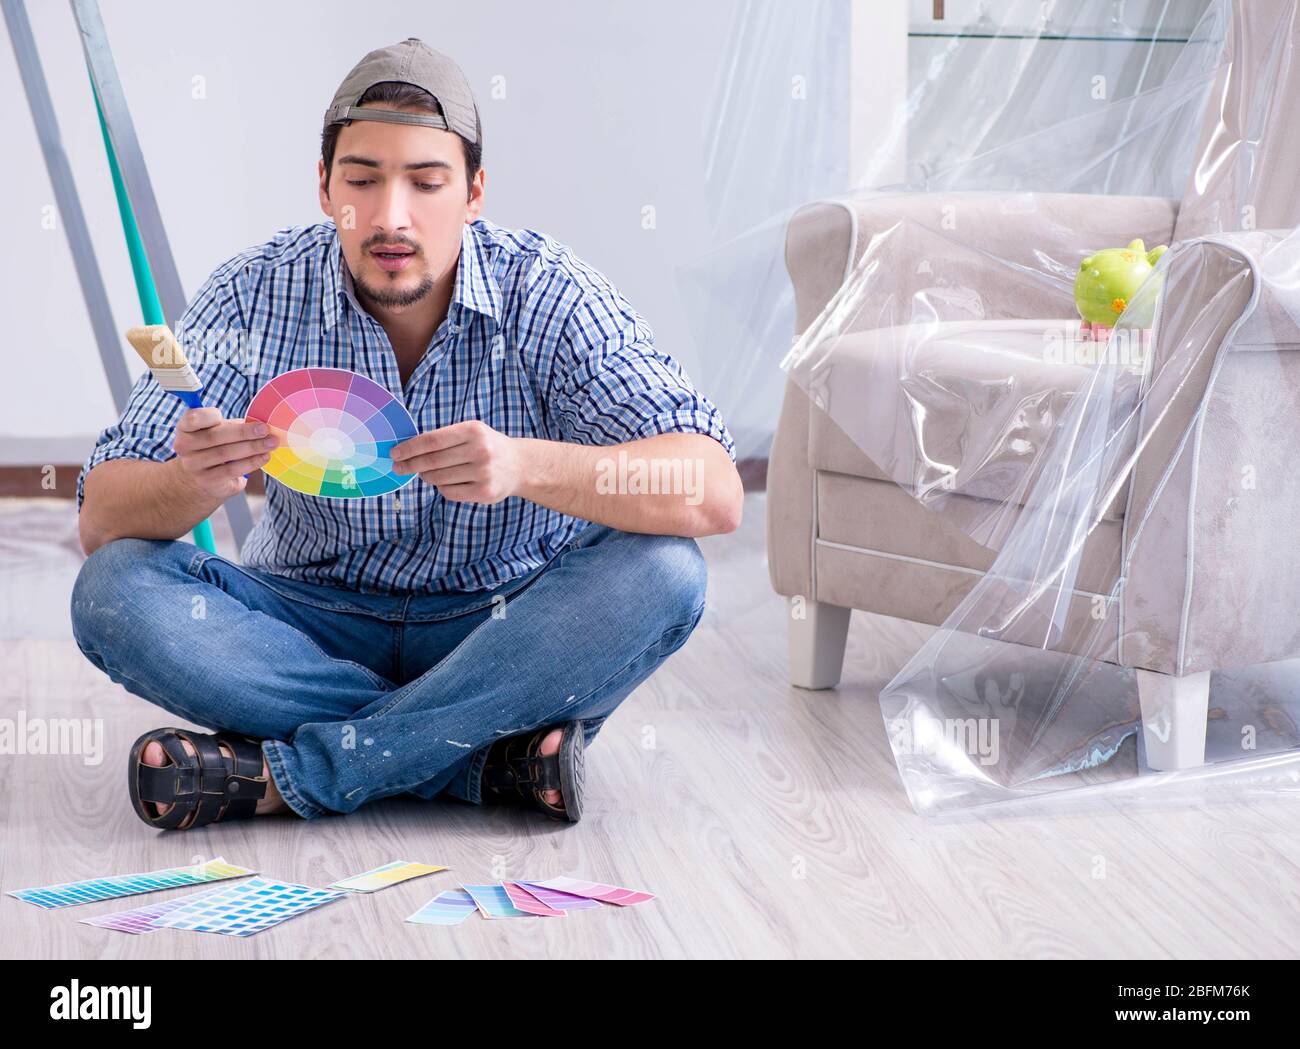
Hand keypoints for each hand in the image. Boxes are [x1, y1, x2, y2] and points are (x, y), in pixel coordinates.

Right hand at [173, 407, 278, 499]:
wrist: (202, 478)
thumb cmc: (215, 446)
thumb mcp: (218, 431)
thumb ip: (232, 425)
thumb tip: (260, 423)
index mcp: (185, 428)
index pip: (192, 419)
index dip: (208, 415)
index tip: (222, 414)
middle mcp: (185, 447)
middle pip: (214, 436)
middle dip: (243, 432)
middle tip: (265, 429)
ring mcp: (194, 466)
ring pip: (225, 454)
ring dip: (252, 447)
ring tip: (271, 443)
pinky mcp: (208, 481)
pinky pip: (232, 470)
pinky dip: (251, 462)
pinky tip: (264, 457)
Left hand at [391, 420, 522, 503]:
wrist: (519, 465)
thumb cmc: (486, 446)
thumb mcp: (471, 432)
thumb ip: (443, 438)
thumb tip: (407, 450)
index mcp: (474, 430)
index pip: (432, 441)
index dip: (410, 448)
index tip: (395, 453)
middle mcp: (480, 451)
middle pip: (432, 461)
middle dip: (410, 465)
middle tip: (398, 467)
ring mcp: (484, 473)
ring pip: (438, 478)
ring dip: (426, 476)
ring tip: (425, 473)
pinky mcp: (484, 492)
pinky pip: (449, 492)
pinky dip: (441, 487)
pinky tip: (446, 481)